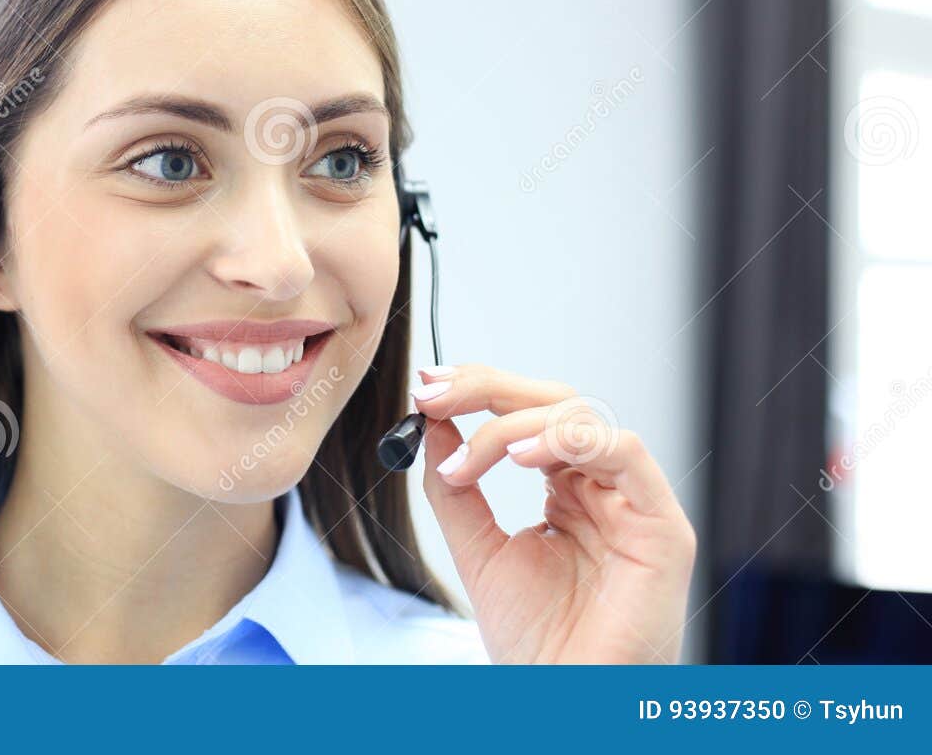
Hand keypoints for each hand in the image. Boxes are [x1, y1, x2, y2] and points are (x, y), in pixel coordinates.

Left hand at [412, 364, 695, 662]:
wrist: (564, 698)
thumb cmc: (537, 641)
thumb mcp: (478, 550)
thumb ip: (457, 489)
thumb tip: (431, 422)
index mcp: (568, 490)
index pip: (528, 415)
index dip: (479, 392)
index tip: (427, 389)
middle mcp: (603, 488)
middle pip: (556, 402)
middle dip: (488, 390)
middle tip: (435, 395)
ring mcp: (634, 503)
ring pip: (585, 418)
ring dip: (517, 423)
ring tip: (470, 458)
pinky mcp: (661, 526)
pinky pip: (626, 453)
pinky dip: (572, 441)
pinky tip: (523, 457)